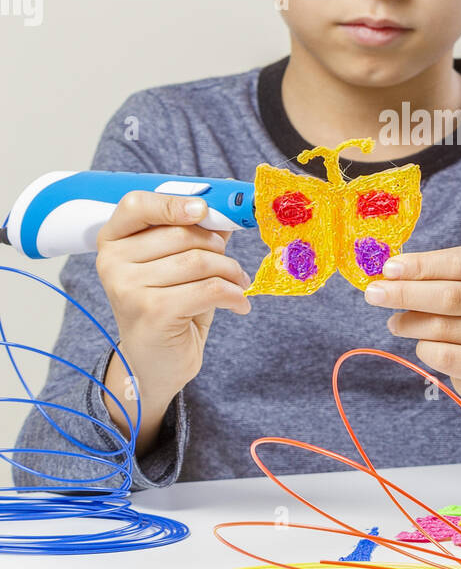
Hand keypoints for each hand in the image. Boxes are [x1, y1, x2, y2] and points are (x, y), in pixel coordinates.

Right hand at [96, 191, 250, 449]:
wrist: (154, 365)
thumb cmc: (167, 308)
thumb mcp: (176, 266)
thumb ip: (193, 235)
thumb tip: (226, 211)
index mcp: (113, 241)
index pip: (136, 205)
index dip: (173, 203)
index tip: (204, 211)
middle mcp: (113, 262)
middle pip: (181, 233)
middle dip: (218, 248)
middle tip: (234, 266)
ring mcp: (129, 288)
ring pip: (199, 261)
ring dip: (230, 272)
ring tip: (238, 284)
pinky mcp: (153, 311)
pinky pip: (209, 289)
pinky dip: (233, 294)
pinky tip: (239, 304)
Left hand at [364, 246, 460, 416]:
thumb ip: (438, 274)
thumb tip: (390, 273)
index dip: (422, 265)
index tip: (388, 269)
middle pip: (452, 295)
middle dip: (406, 294)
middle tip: (374, 294)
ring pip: (444, 327)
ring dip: (410, 323)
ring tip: (395, 322)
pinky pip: (446, 356)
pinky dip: (424, 349)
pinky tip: (422, 344)